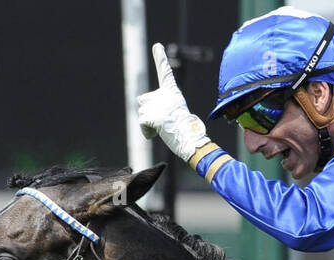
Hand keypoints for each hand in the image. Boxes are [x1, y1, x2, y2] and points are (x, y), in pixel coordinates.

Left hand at [137, 43, 210, 163]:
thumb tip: (142, 104)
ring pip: (142, 112)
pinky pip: (142, 123)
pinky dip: (146, 131)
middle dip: (147, 111)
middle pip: (144, 99)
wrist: (191, 140)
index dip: (161, 58)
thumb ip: (161, 106)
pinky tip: (157, 134)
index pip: (165, 73)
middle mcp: (165, 95)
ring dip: (148, 123)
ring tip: (164, 130)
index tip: (157, 45)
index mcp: (173, 92)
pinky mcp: (153, 116)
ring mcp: (159, 105)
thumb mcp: (175, 113)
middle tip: (163, 122)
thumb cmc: (186, 131)